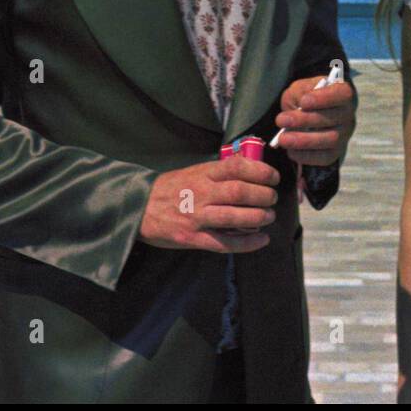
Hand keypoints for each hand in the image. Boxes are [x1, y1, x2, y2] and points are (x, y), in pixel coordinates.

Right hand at [139, 157, 278, 252]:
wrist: (137, 207)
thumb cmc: (171, 188)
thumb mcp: (193, 172)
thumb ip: (219, 172)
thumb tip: (252, 170)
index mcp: (203, 173)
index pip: (237, 166)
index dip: (260, 171)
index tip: (273, 177)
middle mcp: (201, 193)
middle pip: (240, 192)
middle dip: (264, 195)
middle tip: (272, 198)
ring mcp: (196, 217)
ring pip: (235, 217)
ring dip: (259, 217)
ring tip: (268, 217)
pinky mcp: (192, 238)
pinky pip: (224, 243)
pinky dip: (247, 243)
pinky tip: (262, 240)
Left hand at [274, 76, 355, 167]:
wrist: (309, 115)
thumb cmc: (306, 98)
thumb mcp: (300, 89)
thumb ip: (300, 93)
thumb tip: (298, 105)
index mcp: (342, 94)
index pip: (342, 94)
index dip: (324, 98)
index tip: (304, 101)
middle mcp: (347, 115)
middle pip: (333, 118)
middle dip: (305, 120)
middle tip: (281, 120)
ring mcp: (344, 135)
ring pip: (330, 139)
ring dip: (304, 140)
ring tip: (283, 138)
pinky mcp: (335, 151)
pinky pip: (325, 157)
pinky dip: (306, 155)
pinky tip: (291, 150)